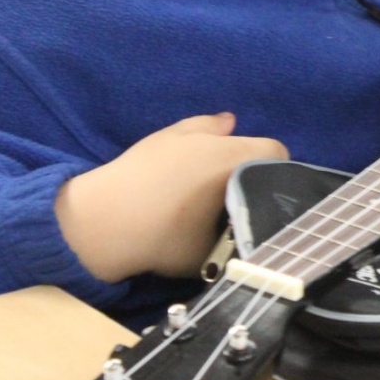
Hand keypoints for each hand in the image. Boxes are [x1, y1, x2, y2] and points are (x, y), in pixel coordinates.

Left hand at [55, 114, 288, 282]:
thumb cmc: (162, 239)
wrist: (100, 225)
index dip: (279, 175)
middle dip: (254, 166)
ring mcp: (188, 132)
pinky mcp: (164, 134)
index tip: (269, 199)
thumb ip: (239, 239)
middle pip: (252, 144)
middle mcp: (217, 139)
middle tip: (242, 196)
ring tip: (219, 179)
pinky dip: (209, 132)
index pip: (276, 153)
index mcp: (234, 162)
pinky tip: (213, 138)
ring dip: (229, 151)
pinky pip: (198, 126)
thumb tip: (256, 228)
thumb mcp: (209, 253)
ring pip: (225, 134)